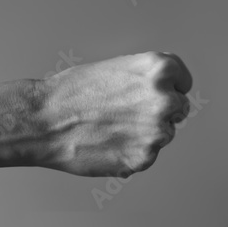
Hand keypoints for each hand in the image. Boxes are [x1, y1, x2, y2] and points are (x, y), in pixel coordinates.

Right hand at [37, 51, 192, 175]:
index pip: (184, 82)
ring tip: (110, 127)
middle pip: (179, 110)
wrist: (43, 120)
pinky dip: (130, 154)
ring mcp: (157, 132)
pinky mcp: (145, 159)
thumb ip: (149, 79)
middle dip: (159, 112)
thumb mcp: (119, 68)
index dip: (168, 88)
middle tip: (126, 113)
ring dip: (145, 135)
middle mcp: (165, 99)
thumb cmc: (73, 92)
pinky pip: (147, 156)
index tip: (151, 93)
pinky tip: (106, 143)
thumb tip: (167, 95)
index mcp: (161, 69)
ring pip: (164, 135)